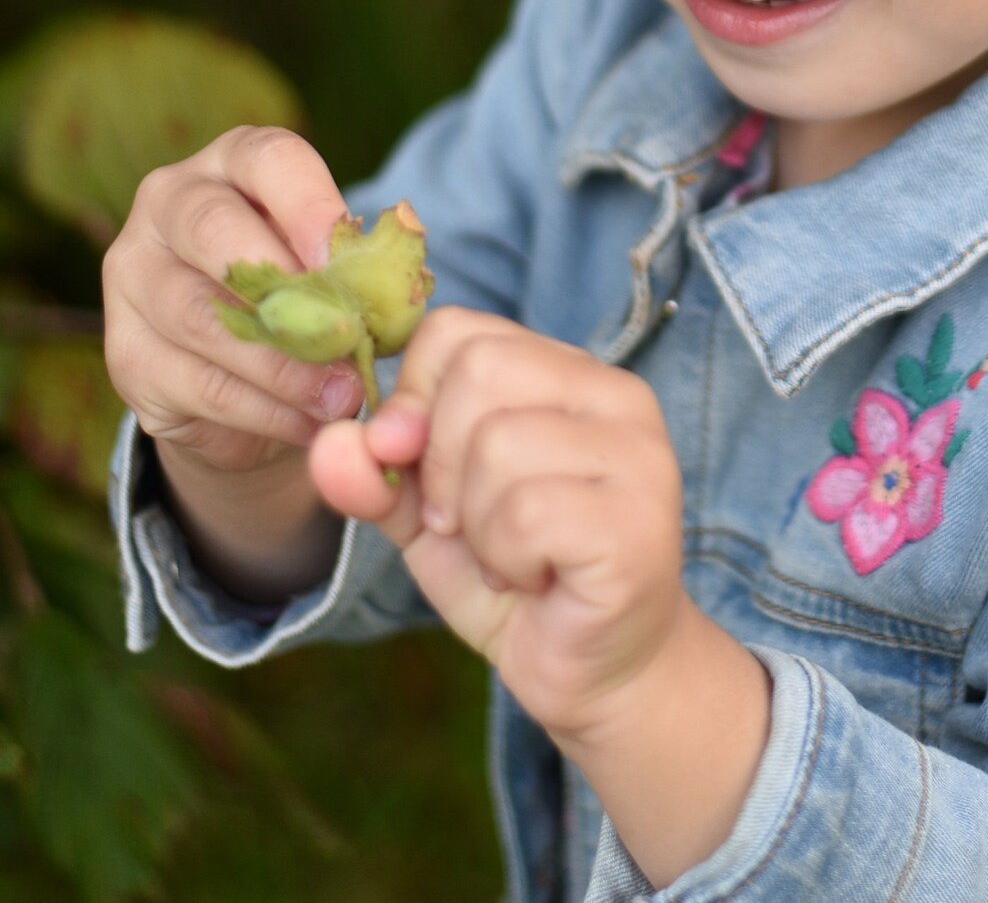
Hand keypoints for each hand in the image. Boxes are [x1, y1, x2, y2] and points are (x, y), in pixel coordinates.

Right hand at [102, 126, 366, 475]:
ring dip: (282, 366)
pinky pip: (197, 384)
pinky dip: (262, 410)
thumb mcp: (329, 265)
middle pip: (215, 229)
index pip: (269, 159)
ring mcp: (134, 277)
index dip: (311, 205)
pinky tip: (309, 423)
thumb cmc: (300, 291)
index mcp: (232, 162)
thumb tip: (393, 296)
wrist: (238, 368)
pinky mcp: (126, 353)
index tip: (346, 258)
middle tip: (347, 336)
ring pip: (203, 317)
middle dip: (287, 288)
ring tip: (342, 397)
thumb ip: (354, 268)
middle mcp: (169, 204)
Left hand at [307, 306, 690, 743]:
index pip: (459, 330)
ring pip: (498, 443)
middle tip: (468, 524)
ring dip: (477, 525)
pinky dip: (507, 560)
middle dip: (441, 464)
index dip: (412, 399)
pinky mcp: (639, 522)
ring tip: (514, 557)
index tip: (417, 466)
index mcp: (567, 374)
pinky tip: (540, 579)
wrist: (597, 676)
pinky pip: (525, 513)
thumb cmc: (518, 577)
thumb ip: (377, 475)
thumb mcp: (427, 517)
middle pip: (478, 371)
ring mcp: (638, 455)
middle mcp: (615, 396)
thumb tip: (330, 445)